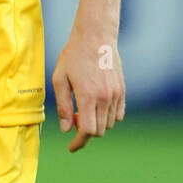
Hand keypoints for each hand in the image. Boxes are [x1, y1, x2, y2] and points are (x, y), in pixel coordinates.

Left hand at [51, 29, 124, 152]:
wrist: (96, 35)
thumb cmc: (74, 55)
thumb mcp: (60, 79)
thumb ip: (63, 106)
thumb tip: (66, 129)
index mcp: (88, 96)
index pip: (87, 131)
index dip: (78, 142)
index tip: (71, 147)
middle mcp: (106, 98)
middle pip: (98, 131)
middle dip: (84, 132)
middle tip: (72, 120)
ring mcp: (116, 94)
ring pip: (108, 124)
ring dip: (96, 123)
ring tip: (82, 109)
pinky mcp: (122, 90)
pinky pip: (118, 114)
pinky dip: (107, 117)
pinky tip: (96, 107)